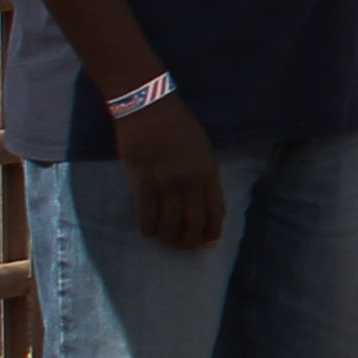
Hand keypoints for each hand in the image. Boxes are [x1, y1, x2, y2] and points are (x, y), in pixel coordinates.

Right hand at [118, 95, 225, 251]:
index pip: (215, 210)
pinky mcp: (142, 182)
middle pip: (193, 221)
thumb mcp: (201, 148)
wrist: (148, 108)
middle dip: (190, 240)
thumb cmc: (177, 126)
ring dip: (169, 238)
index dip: (212, 231)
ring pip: (169, 222)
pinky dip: (148, 228)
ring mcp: (165, 182)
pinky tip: (149, 233)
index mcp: (208, 171)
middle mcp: (190, 180)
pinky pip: (146, 214)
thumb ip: (203, 174)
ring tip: (167, 243)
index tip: (209, 244)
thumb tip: (203, 201)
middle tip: (185, 249)